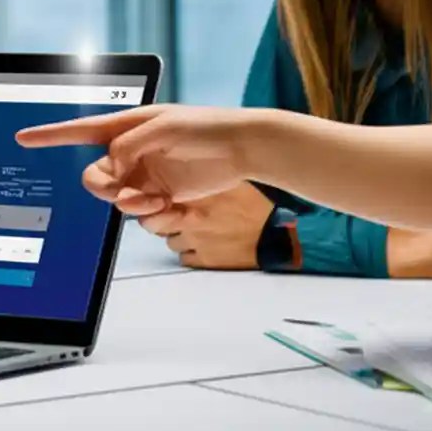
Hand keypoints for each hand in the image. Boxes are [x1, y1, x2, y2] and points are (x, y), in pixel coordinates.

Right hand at [16, 105, 254, 214]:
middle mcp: (130, 153)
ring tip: (157, 199)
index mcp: (125, 126)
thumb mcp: (162, 128)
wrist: (242, 150)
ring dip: (132, 204)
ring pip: (116, 200)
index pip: (80, 131)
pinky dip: (152, 213)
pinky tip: (172, 204)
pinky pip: (139, 214)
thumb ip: (129, 144)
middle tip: (124, 190)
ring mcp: (144, 176)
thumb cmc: (205, 127)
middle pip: (94, 177)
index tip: (24, 138)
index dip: (50, 135)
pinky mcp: (160, 196)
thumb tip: (112, 166)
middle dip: (104, 187)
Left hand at [140, 183, 271, 269]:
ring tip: (194, 230)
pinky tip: (202, 245)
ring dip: (178, 236)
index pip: (155, 198)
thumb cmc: (255, 204)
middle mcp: (189, 218)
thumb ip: (202, 178)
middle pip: (155, 223)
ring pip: (170, 241)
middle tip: (176, 216)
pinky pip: (184, 258)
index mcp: (194, 195)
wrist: (277, 233)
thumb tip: (183, 170)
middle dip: (162, 219)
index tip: (161, 199)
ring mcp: (195, 241)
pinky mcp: (205, 260)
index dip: (154, 199)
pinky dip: (189, 252)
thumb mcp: (229, 181)